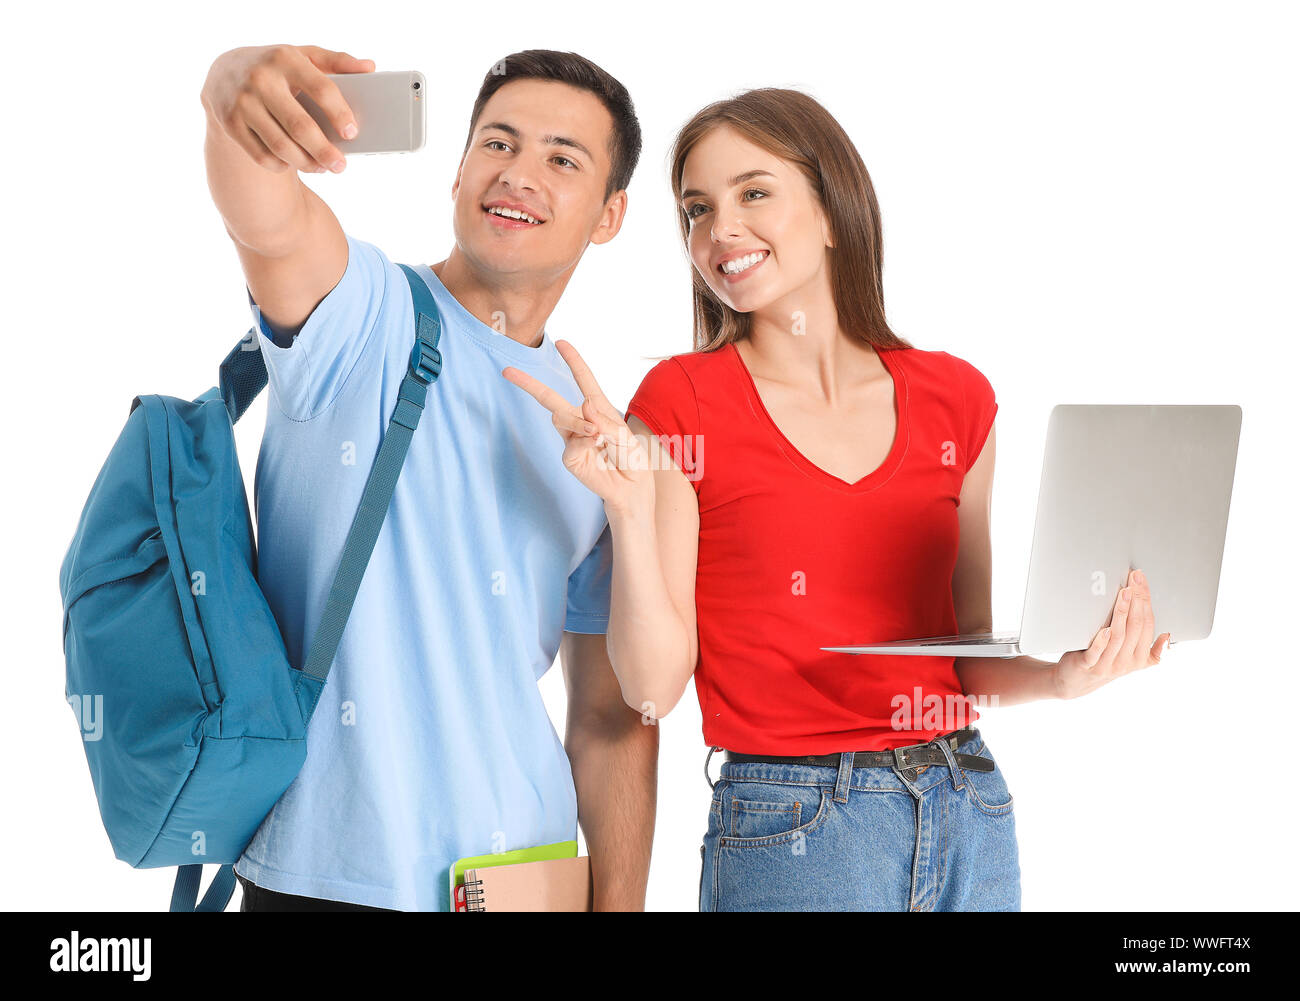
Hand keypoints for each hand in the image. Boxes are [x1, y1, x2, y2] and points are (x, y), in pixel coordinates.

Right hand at [201, 44, 373, 174]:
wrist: (224, 72)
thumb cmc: (277, 67)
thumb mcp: (304, 55)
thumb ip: (337, 61)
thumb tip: (370, 66)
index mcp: (285, 58)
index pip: (321, 89)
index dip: (339, 114)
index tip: (352, 134)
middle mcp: (261, 79)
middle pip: (300, 126)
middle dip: (324, 151)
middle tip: (340, 166)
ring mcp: (242, 102)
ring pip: (281, 146)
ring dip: (306, 163)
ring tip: (322, 167)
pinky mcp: (230, 123)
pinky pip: (262, 156)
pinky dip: (282, 165)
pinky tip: (294, 163)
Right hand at [502, 340, 652, 513]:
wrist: (632, 488)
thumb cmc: (631, 459)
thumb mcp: (625, 436)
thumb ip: (606, 421)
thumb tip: (585, 405)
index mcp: (598, 409)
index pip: (584, 380)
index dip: (573, 361)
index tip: (561, 342)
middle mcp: (581, 421)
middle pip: (550, 399)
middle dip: (529, 384)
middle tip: (507, 371)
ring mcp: (573, 439)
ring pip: (561, 418)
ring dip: (578, 422)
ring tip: (597, 435)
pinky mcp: (570, 458)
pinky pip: (572, 443)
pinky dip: (584, 443)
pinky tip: (596, 447)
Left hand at [1053, 568, 1171, 698]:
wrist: (1074, 682)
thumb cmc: (1104, 663)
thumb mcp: (1131, 660)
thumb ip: (1150, 650)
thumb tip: (1167, 635)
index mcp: (1140, 658)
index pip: (1148, 624)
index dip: (1146, 601)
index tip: (1142, 580)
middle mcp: (1126, 662)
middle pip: (1136, 626)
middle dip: (1137, 599)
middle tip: (1135, 578)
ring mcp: (1107, 664)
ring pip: (1119, 636)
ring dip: (1122, 612)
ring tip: (1124, 592)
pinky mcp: (1088, 665)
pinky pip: (1096, 652)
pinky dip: (1102, 641)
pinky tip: (1105, 629)